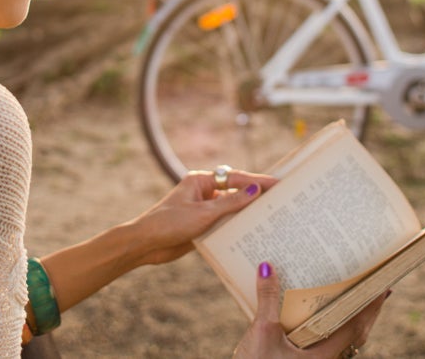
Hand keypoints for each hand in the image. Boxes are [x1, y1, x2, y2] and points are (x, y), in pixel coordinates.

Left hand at [126, 168, 277, 265]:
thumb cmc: (169, 223)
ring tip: (271, 217)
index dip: (257, 181)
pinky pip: (224, 224)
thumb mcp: (203, 213)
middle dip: (255, 196)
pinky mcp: (202, 227)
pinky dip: (237, 227)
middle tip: (279, 199)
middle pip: (235, 192)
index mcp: (200, 181)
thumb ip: (230, 202)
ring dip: (247, 213)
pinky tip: (252, 233)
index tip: (277, 183)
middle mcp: (203, 193)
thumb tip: (255, 190)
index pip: (235, 178)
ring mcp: (203, 210)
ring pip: (231, 209)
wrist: (145, 245)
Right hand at [233, 262, 386, 358]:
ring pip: (342, 340)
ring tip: (352, 295)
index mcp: (324, 356)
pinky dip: (331, 326)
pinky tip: (321, 315)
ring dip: (349, 318)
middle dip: (366, 310)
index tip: (383, 286)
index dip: (371, 306)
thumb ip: (268, 299)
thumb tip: (267, 268)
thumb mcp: (262, 332)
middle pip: (355, 334)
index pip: (357, 327)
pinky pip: (327, 343)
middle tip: (374, 286)